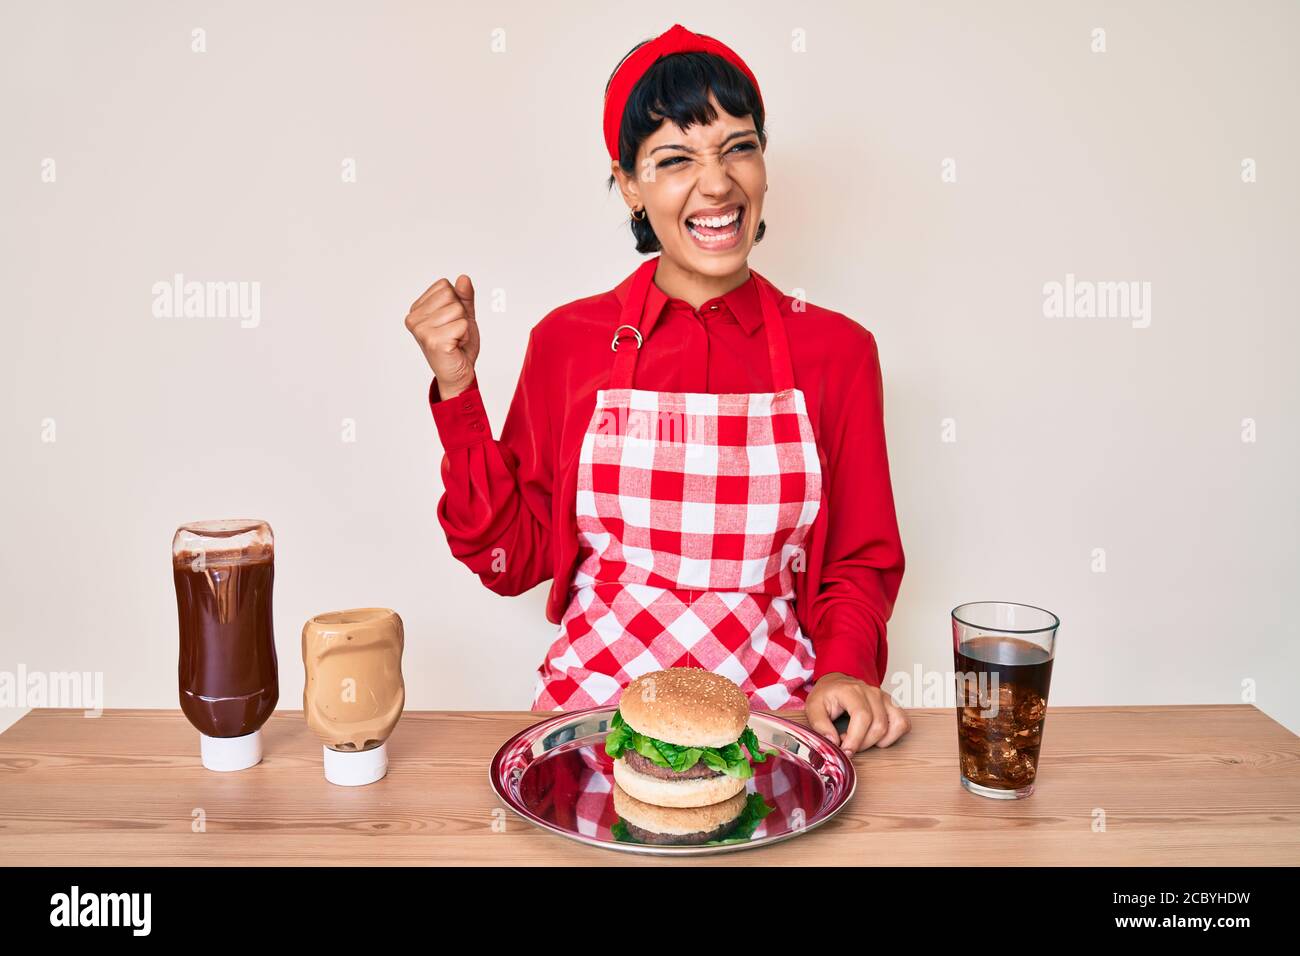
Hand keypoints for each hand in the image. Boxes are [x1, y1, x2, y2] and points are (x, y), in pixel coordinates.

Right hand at [404, 274, 480, 398]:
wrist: (458, 374)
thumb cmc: (458, 346)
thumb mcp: (463, 315)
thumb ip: (463, 297)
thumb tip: (463, 278)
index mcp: (417, 309)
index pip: (444, 286)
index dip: (456, 303)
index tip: (450, 322)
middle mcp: (414, 318)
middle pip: (451, 296)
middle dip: (460, 314)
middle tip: (454, 333)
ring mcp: (421, 329)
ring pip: (458, 310)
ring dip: (463, 326)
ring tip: (454, 340)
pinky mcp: (433, 341)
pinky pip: (462, 324)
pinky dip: (465, 336)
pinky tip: (455, 346)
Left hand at [806, 672, 909, 754]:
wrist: (836, 682)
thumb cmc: (826, 695)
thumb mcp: (813, 707)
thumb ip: (820, 725)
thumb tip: (833, 743)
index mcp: (852, 691)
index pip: (863, 717)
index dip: (856, 739)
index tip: (845, 751)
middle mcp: (872, 692)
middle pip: (878, 725)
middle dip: (863, 743)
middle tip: (847, 744)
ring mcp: (884, 697)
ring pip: (893, 725)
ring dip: (878, 741)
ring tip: (861, 740)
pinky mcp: (891, 704)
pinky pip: (903, 723)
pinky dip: (893, 736)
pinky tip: (877, 739)